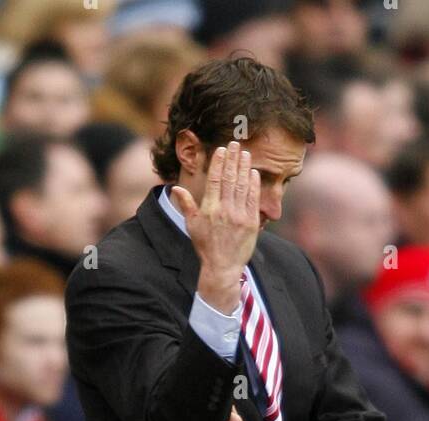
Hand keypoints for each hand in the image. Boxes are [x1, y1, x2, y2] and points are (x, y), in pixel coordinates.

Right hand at [172, 142, 259, 312]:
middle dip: (232, 159)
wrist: (222, 268)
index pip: (215, 180)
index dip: (219, 163)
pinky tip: (252, 172)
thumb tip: (176, 187)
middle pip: (230, 178)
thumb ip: (187, 205)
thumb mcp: (192, 226)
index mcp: (209, 209)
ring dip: (244, 167)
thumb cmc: (205, 247)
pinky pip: (253, 199)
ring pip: (242, 186)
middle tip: (235, 144)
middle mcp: (224, 210)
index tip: (222, 150)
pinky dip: (253, 184)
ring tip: (245, 153)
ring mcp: (239, 216)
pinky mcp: (252, 223)